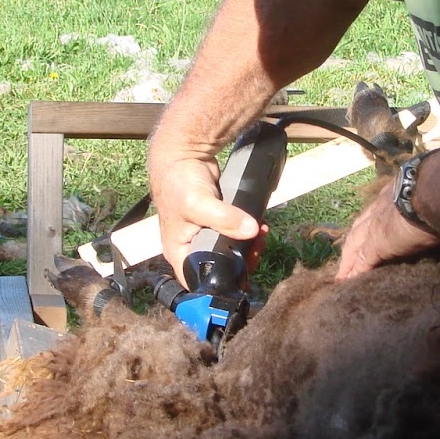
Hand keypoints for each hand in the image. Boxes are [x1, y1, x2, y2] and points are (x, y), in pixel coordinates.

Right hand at [150, 150, 260, 286]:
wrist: (182, 154)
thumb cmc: (178, 182)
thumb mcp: (198, 204)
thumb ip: (224, 219)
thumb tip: (251, 230)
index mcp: (179, 252)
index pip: (197, 282)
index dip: (220, 284)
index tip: (244, 275)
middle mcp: (190, 247)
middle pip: (219, 266)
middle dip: (241, 262)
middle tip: (257, 250)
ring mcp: (204, 234)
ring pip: (229, 250)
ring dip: (248, 247)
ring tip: (261, 236)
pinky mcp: (217, 221)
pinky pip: (234, 234)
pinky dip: (248, 232)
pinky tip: (259, 227)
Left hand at [336, 182, 439, 279]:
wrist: (433, 192)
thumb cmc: (438, 190)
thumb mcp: (426, 192)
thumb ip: (424, 202)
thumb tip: (438, 207)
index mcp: (392, 194)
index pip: (375, 211)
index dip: (368, 223)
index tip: (363, 233)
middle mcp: (379, 207)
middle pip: (358, 229)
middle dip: (351, 245)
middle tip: (345, 260)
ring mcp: (375, 226)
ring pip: (354, 245)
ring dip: (348, 260)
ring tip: (343, 275)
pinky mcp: (376, 244)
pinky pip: (363, 260)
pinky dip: (355, 271)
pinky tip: (351, 281)